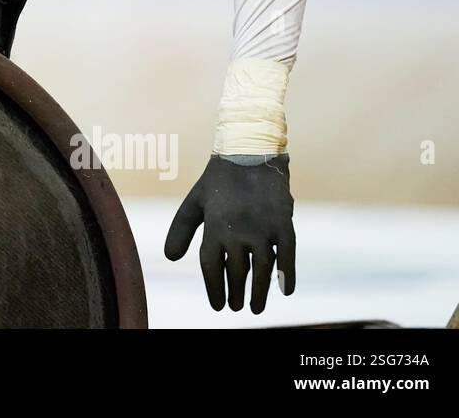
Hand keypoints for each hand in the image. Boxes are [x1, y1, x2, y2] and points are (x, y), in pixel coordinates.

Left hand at [164, 154, 295, 312]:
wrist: (250, 150)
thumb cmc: (219, 179)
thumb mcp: (195, 201)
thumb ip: (181, 229)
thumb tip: (170, 258)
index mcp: (214, 225)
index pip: (211, 265)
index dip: (214, 287)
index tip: (217, 306)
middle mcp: (238, 229)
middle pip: (236, 270)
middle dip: (235, 292)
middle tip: (235, 307)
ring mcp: (263, 227)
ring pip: (262, 268)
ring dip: (259, 291)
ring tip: (255, 307)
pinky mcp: (284, 222)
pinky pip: (288, 254)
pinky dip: (288, 274)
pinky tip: (286, 291)